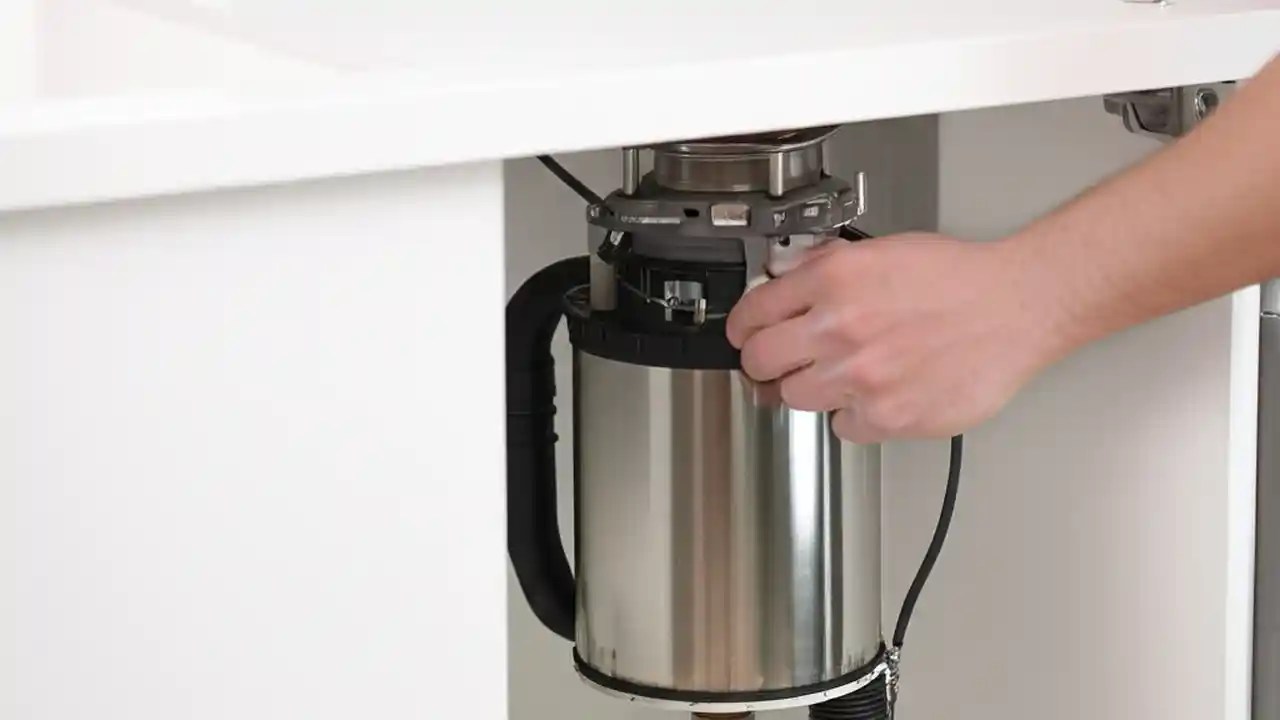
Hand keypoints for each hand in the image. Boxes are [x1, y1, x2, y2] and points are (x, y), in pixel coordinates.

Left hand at [726, 232, 1068, 442]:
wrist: (1015, 307)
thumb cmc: (959, 279)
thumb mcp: (879, 250)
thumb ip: (826, 268)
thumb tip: (786, 281)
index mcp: (833, 280)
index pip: (752, 314)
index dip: (744, 328)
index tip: (745, 335)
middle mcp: (839, 328)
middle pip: (760, 362)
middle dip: (766, 361)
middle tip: (781, 361)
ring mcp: (860, 376)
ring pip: (795, 397)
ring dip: (811, 388)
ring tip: (844, 373)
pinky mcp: (886, 415)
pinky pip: (843, 427)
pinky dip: (855, 416)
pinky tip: (878, 393)